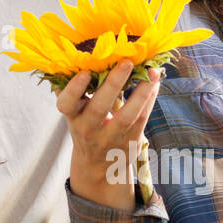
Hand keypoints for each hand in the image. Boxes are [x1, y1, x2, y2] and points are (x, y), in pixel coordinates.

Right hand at [57, 62, 161, 210]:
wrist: (98, 165)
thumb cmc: (87, 127)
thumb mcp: (76, 114)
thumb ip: (79, 92)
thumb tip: (83, 58)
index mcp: (73, 117)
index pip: (67, 104)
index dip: (74, 89)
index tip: (85, 72)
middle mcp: (89, 129)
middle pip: (99, 108)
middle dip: (113, 84)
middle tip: (126, 63)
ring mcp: (110, 138)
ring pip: (127, 116)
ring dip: (141, 92)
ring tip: (151, 72)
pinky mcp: (130, 142)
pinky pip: (142, 119)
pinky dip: (149, 99)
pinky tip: (155, 83)